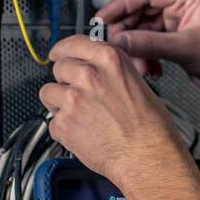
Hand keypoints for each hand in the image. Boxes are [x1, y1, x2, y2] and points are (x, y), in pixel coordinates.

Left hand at [39, 35, 182, 183]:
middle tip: (79, 95)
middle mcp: (89, 75)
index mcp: (110, 60)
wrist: (147, 156)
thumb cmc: (151, 127)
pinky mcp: (63, 124)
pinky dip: (64, 129)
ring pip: (48, 93)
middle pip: (59, 68)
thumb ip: (110, 71)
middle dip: (65, 80)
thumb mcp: (137, 82)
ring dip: (58, 103)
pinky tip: (83, 133)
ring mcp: (73, 99)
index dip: (63, 50)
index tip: (58, 54)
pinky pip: (52, 121)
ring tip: (79, 116)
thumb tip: (93, 69)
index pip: (73, 43)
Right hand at [95, 0, 199, 112]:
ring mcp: (180, 21)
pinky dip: (146, 55)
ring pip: (143, 30)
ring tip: (138, 65)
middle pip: (140, 11)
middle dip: (127, 32)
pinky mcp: (179, 38)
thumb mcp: (186, 49)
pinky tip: (150, 69)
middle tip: (113, 48)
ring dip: (137, 48)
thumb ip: (149, 43)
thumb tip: (120, 39)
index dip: (119, 6)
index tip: (100, 20)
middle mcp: (183, 3)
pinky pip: (151, 42)